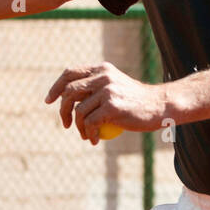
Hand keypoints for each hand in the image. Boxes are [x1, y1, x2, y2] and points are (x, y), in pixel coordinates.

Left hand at [44, 62, 166, 143]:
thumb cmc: (138, 101)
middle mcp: (103, 76)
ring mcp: (107, 90)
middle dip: (62, 110)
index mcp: (101, 69)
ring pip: (78, 110)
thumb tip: (70, 100)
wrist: (160, 106)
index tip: (49, 101)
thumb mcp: (116, 87)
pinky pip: (90, 122)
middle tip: (66, 124)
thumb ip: (96, 88)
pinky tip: (94, 140)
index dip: (56, 87)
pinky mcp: (112, 106)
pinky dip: (88, 133)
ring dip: (78, 127)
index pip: (70, 73)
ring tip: (85, 135)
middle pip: (69, 92)